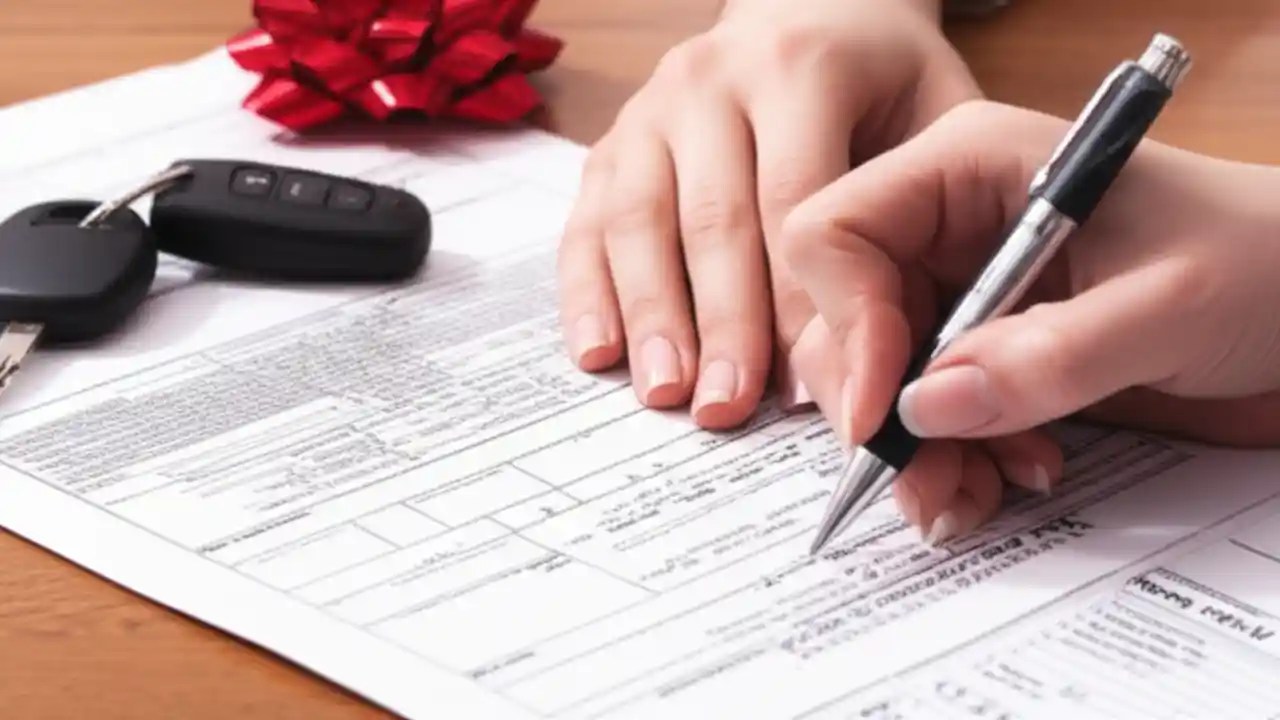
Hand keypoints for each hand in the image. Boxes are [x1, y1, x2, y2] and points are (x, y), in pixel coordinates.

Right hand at [556, 0, 980, 429]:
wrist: (808, 8)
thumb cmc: (879, 79)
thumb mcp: (936, 112)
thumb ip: (922, 210)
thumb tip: (893, 344)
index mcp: (800, 68)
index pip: (793, 200)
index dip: (795, 301)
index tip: (808, 384)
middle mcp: (711, 80)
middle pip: (711, 219)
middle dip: (721, 324)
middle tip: (726, 409)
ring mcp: (651, 109)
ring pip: (639, 223)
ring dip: (651, 317)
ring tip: (666, 393)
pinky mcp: (613, 142)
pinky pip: (589, 222)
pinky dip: (588, 291)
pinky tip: (598, 352)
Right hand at [782, 100, 1279, 543]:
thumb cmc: (1269, 261)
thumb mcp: (1169, 307)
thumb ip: (1049, 357)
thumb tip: (925, 408)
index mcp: (971, 167)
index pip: (839, 232)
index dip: (846, 322)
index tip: (885, 411)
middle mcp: (950, 221)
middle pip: (847, 318)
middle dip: (879, 410)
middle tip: (926, 483)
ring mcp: (965, 283)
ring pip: (880, 375)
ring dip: (916, 451)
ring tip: (973, 495)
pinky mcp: (986, 340)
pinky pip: (929, 406)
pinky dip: (951, 456)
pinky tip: (1006, 473)